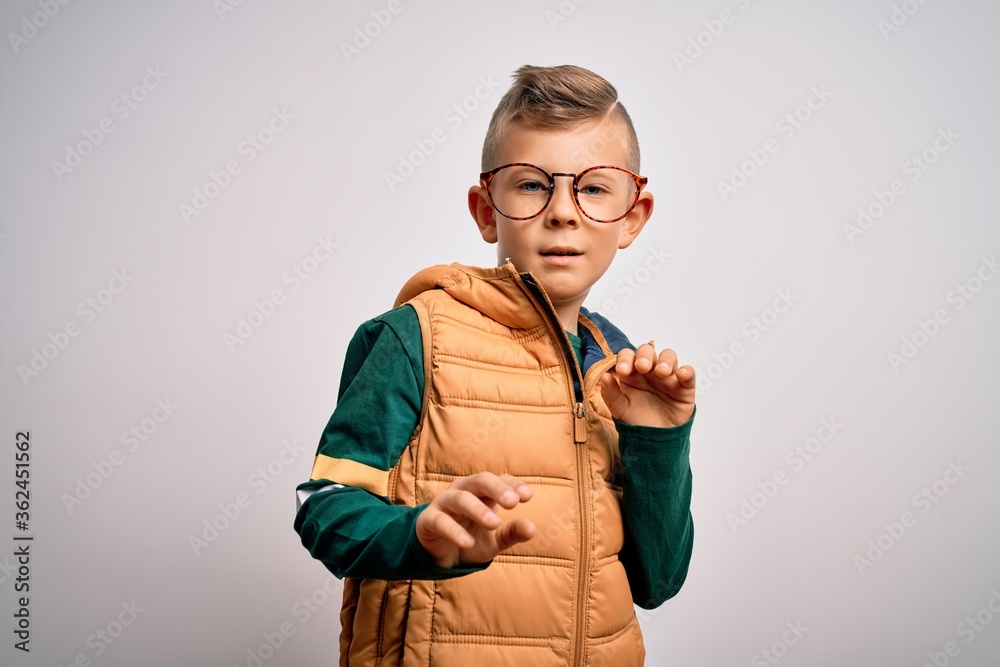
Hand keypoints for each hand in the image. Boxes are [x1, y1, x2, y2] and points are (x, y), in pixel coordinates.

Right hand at [415, 472, 535, 568]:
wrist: (441, 557)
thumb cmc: (472, 539)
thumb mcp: (495, 539)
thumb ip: (513, 533)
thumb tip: (532, 528)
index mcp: (482, 492)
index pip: (499, 480)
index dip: (512, 484)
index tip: (527, 496)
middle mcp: (463, 491)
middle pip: (480, 480)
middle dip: (497, 489)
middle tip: (512, 502)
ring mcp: (444, 503)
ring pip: (461, 499)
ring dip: (478, 509)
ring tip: (494, 523)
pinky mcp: (428, 520)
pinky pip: (441, 521)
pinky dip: (454, 531)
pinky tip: (468, 542)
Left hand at [599, 340, 695, 427]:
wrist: (655, 442)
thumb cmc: (637, 422)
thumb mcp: (620, 410)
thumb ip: (611, 394)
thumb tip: (604, 376)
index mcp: (632, 374)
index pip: (628, 356)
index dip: (625, 358)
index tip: (623, 371)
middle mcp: (649, 372)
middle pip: (648, 351)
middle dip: (645, 355)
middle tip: (642, 367)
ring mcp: (667, 377)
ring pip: (669, 357)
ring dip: (665, 361)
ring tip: (661, 372)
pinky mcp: (684, 387)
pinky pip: (688, 374)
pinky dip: (686, 371)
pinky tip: (681, 375)